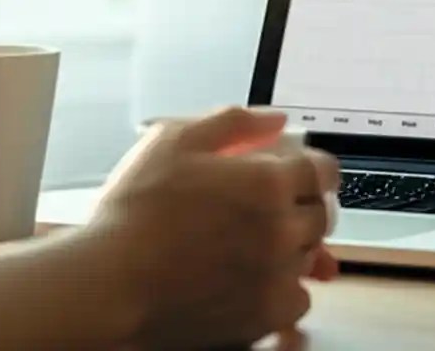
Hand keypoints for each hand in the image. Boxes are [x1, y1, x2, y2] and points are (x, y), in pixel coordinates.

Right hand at [92, 107, 340, 349]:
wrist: (110, 284)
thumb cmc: (134, 216)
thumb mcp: (174, 140)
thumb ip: (234, 122)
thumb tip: (275, 121)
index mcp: (268, 182)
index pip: (324, 170)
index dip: (311, 168)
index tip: (301, 173)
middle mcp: (282, 229)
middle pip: (322, 213)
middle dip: (302, 205)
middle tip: (268, 208)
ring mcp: (277, 275)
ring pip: (311, 254)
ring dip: (293, 245)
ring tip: (250, 242)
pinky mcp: (266, 314)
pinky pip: (298, 297)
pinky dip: (283, 287)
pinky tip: (252, 276)